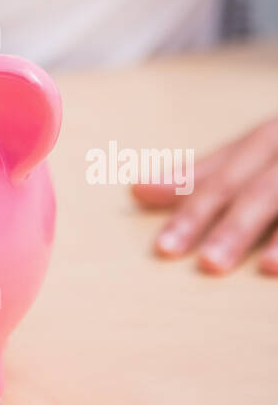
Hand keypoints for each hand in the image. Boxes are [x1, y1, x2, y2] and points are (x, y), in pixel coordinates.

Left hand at [132, 119, 277, 274]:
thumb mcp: (256, 149)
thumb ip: (204, 173)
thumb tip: (139, 190)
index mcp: (268, 138)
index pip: (223, 173)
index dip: (188, 200)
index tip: (158, 238)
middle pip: (254, 187)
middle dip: (223, 222)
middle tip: (191, 259)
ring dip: (267, 235)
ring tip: (243, 266)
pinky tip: (275, 266)